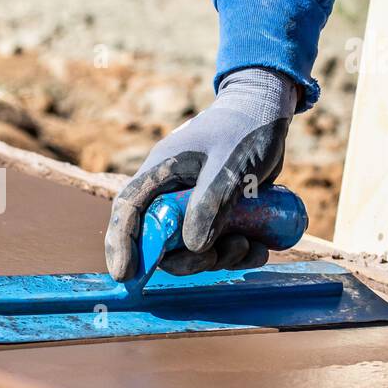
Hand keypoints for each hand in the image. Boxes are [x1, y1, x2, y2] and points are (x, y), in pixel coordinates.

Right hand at [104, 67, 297, 278]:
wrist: (267, 112)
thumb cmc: (244, 129)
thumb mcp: (229, 165)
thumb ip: (209, 202)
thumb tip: (193, 247)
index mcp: (161, 173)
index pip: (128, 209)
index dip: (121, 242)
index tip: (126, 274)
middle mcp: (170, 194)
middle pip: (160, 241)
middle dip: (187, 260)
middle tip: (217, 258)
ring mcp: (193, 206)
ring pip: (191, 249)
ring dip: (218, 258)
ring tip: (249, 245)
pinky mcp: (215, 215)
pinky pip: (217, 246)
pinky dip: (237, 255)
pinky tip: (259, 249)